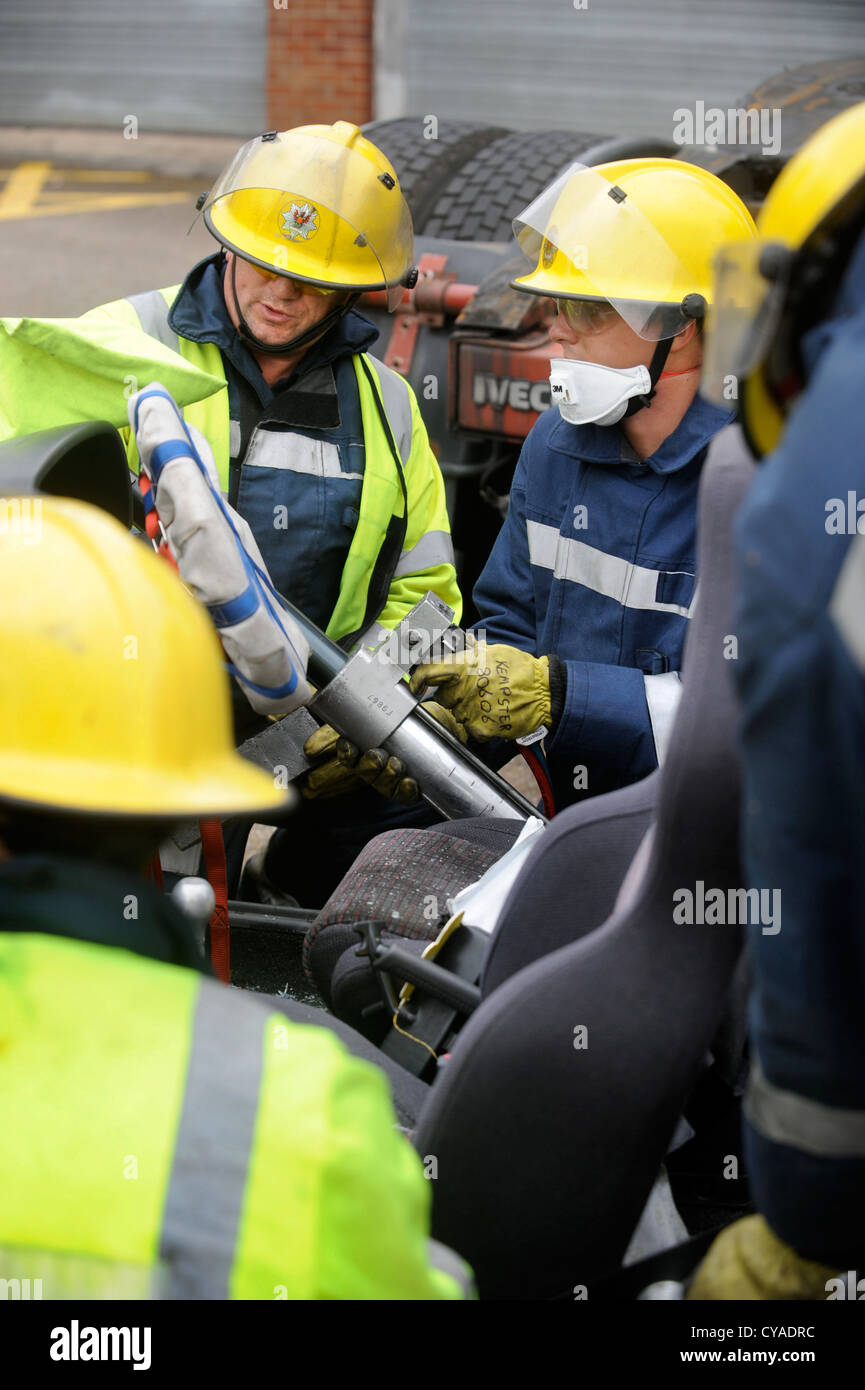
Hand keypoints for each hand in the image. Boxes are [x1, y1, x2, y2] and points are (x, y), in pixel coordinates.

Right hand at [301, 724, 419, 802]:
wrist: (429, 718)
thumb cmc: (396, 718)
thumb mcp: (365, 718)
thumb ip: (338, 731)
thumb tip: (309, 749)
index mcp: (360, 752)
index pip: (348, 758)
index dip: (348, 755)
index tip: (351, 748)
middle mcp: (373, 767)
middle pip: (366, 773)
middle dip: (370, 766)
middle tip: (378, 756)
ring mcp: (390, 776)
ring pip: (384, 784)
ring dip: (388, 776)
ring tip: (396, 764)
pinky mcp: (409, 783)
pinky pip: (403, 794)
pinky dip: (406, 790)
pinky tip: (410, 782)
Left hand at [410, 642, 550, 741]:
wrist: (543, 692)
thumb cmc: (521, 670)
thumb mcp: (494, 651)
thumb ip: (472, 652)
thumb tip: (461, 644)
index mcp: (464, 667)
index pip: (429, 672)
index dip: (418, 680)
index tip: (415, 685)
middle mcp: (463, 689)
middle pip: (443, 696)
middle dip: (453, 695)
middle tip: (473, 690)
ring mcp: (471, 710)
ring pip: (457, 713)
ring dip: (467, 710)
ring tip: (488, 701)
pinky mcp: (481, 728)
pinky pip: (471, 729)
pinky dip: (480, 725)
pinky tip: (493, 715)